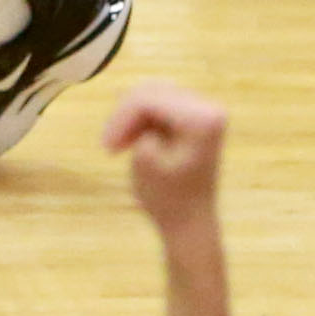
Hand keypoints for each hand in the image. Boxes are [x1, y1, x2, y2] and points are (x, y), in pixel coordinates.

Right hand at [103, 84, 228, 235]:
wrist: (190, 223)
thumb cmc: (170, 200)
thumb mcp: (145, 161)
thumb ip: (134, 123)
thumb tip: (125, 94)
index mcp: (202, 118)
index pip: (148, 100)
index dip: (120, 119)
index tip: (107, 149)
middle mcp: (207, 107)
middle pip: (150, 91)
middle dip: (124, 117)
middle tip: (110, 146)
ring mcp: (202, 109)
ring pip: (150, 94)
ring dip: (130, 118)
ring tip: (120, 145)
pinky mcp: (193, 115)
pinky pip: (157, 103)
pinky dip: (140, 119)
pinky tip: (131, 139)